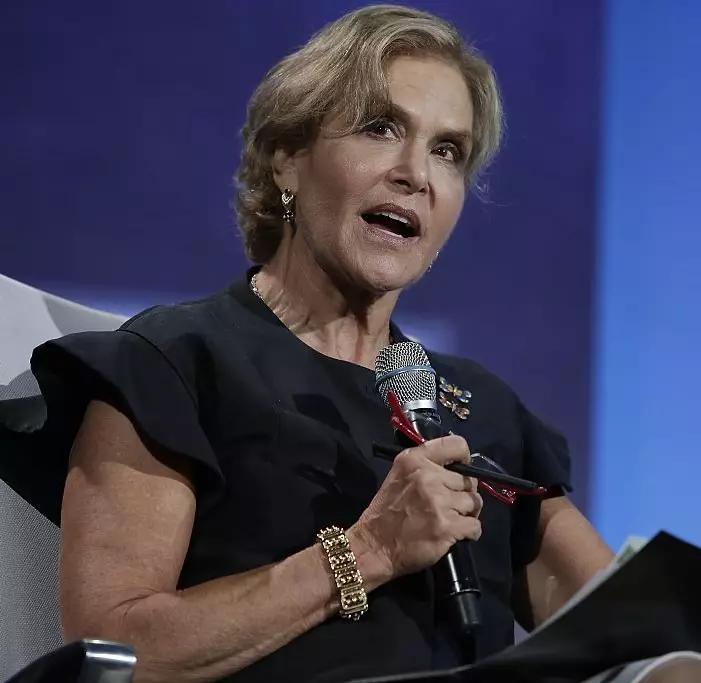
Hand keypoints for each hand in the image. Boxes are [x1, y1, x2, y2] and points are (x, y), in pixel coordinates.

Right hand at [348, 435, 482, 583]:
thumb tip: (459, 469)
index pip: (456, 445)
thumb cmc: (388, 511)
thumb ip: (426, 466)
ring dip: (465, 514)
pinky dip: (468, 533)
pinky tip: (453, 534)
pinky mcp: (447, 526)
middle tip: (447, 505)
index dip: (465, 460)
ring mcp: (439, 502)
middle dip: (462, 494)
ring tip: (448, 520)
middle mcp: (428, 477)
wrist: (375, 546)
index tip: (460, 472)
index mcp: (415, 460)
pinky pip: (475, 526)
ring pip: (474, 503)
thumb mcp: (400, 475)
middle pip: (469, 481)